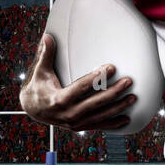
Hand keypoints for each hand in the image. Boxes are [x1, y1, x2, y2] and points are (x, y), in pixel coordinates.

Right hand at [18, 33, 135, 131]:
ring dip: (118, 107)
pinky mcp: (78, 127)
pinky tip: (126, 119)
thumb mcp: (40, 71)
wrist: (32, 109)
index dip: (97, 78)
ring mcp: (74, 123)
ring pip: (100, 116)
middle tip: (128, 82)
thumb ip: (46, 55)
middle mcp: (68, 114)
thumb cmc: (38, 87)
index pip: (82, 87)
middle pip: (96, 103)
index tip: (111, 68)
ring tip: (132, 97)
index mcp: (59, 99)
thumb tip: (47, 37)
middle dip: (114, 92)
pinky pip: (98, 126)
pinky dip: (113, 123)